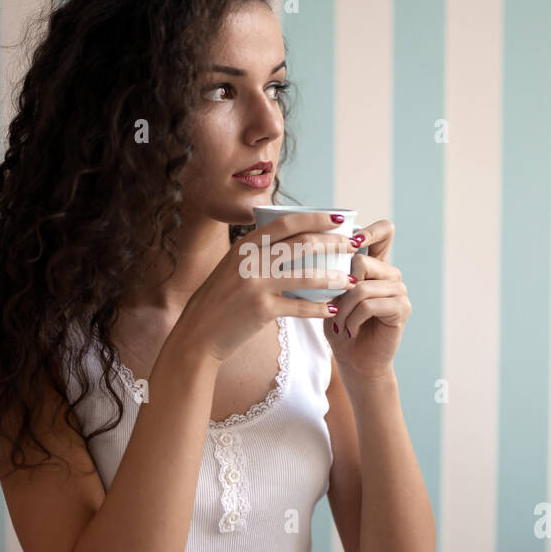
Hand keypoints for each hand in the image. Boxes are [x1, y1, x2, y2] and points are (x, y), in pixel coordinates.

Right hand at [173, 212, 361, 363]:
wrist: (198, 333)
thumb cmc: (220, 301)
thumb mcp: (233, 268)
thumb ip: (258, 255)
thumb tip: (293, 242)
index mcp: (245, 246)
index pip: (286, 223)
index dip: (315, 218)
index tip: (338, 218)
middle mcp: (250, 261)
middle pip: (301, 244)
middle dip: (332, 243)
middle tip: (353, 245)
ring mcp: (256, 285)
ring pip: (306, 276)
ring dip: (333, 277)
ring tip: (351, 279)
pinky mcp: (262, 310)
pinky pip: (300, 308)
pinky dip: (319, 309)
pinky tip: (333, 309)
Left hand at [324, 219, 409, 380]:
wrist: (354, 360)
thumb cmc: (339, 326)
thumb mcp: (330, 296)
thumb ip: (332, 274)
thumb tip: (319, 255)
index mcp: (375, 264)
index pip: (384, 232)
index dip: (370, 230)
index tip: (352, 241)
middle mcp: (391, 274)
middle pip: (363, 261)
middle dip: (338, 286)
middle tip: (331, 309)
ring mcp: (399, 290)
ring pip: (363, 287)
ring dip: (343, 309)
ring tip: (338, 324)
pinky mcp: (402, 308)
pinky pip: (370, 304)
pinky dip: (353, 319)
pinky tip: (349, 331)